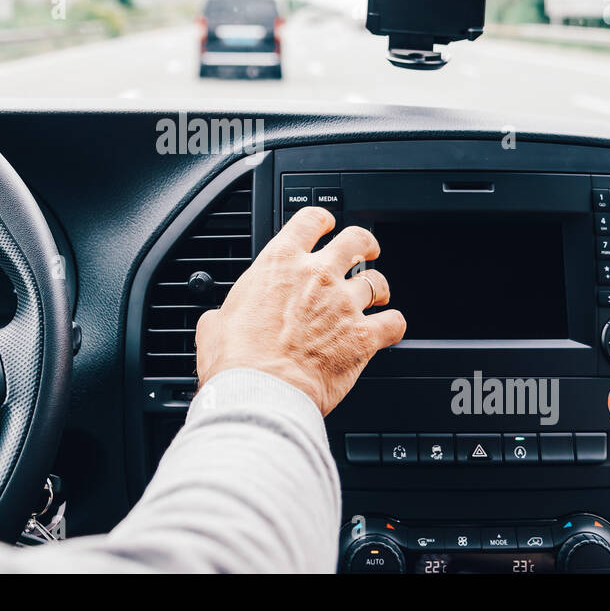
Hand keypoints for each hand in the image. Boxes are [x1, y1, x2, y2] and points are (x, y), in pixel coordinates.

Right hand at [195, 206, 405, 415]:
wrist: (261, 392)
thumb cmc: (236, 360)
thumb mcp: (215, 324)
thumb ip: (225, 313)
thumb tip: (219, 321)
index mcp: (279, 263)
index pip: (310, 220)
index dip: (322, 218)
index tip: (325, 225)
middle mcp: (317, 276)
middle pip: (356, 239)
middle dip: (364, 243)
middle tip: (365, 250)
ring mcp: (344, 304)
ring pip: (377, 281)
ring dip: (379, 288)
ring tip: (378, 296)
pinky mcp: (364, 337)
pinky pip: (394, 323)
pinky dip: (394, 325)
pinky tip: (389, 329)